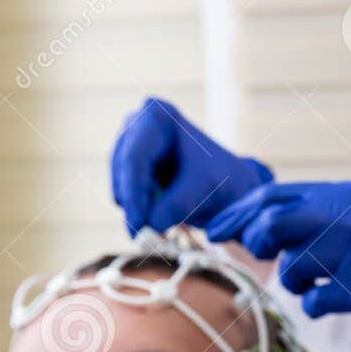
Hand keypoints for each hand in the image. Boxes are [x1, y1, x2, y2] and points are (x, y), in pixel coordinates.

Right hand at [110, 97, 271, 233]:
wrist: (229, 185)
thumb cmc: (221, 180)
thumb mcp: (204, 190)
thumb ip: (175, 207)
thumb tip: (149, 225)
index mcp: (158, 115)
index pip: (135, 157)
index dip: (133, 193)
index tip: (138, 226)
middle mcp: (136, 123)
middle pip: (123, 172)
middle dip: (136, 204)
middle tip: (147, 235)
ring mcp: (129, 143)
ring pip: (120, 186)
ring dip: (139, 209)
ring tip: (168, 220)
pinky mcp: (128, 166)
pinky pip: (124, 195)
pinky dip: (140, 209)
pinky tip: (162, 213)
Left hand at [206, 181, 350, 351]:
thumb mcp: (350, 228)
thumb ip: (307, 221)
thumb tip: (242, 227)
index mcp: (347, 193)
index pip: (277, 195)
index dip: (240, 214)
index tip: (213, 231)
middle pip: (277, 223)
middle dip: (258, 243)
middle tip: (262, 259)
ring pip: (295, 265)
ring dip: (297, 282)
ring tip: (319, 283)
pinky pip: (316, 299)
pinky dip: (317, 306)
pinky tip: (337, 301)